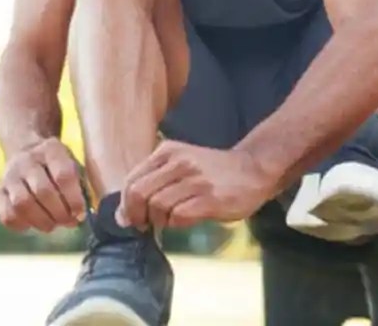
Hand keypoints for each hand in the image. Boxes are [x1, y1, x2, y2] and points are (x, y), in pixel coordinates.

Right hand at [0, 138, 86, 232]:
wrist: (25, 150)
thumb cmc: (58, 165)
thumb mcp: (73, 164)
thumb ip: (80, 187)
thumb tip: (79, 218)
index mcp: (51, 149)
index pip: (63, 175)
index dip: (74, 199)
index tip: (80, 213)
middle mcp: (26, 160)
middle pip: (42, 191)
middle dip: (59, 213)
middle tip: (68, 221)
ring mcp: (9, 176)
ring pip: (22, 204)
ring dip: (41, 221)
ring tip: (52, 224)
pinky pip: (7, 215)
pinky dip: (23, 224)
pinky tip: (34, 223)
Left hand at [116, 141, 275, 230]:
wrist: (253, 169)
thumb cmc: (212, 172)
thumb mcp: (180, 163)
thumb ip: (154, 180)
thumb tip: (124, 213)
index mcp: (167, 151)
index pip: (131, 180)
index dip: (125, 204)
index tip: (128, 218)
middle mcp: (179, 162)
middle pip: (139, 193)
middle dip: (136, 215)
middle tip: (143, 225)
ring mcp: (195, 179)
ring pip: (157, 205)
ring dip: (158, 220)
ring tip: (167, 221)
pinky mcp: (211, 198)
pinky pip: (179, 215)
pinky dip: (175, 223)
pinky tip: (183, 221)